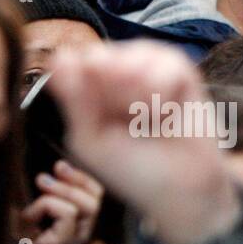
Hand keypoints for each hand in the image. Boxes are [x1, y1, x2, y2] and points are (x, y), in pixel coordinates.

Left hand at [19, 159, 103, 243]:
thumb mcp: (26, 219)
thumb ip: (41, 201)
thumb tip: (45, 175)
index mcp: (75, 226)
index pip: (95, 197)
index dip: (83, 179)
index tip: (60, 166)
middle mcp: (81, 234)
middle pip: (98, 199)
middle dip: (78, 178)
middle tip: (55, 168)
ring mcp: (77, 241)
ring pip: (88, 205)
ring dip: (64, 189)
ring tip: (40, 183)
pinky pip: (67, 213)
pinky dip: (45, 206)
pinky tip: (28, 217)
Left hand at [47, 42, 242, 243]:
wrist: (181, 188)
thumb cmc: (133, 168)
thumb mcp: (90, 140)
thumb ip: (73, 98)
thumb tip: (60, 55)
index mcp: (89, 85)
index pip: (71, 61)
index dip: (82, 91)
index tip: (98, 121)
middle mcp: (118, 69)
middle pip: (98, 56)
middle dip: (111, 96)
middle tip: (127, 124)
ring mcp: (150, 67)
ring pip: (131, 57)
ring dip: (138, 96)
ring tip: (148, 120)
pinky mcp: (182, 71)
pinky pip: (165, 63)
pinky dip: (163, 95)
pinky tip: (166, 114)